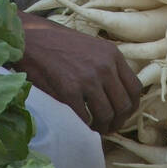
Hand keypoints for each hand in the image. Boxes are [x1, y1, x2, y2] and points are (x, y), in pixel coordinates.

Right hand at [17, 14, 140, 133]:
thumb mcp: (92, 47)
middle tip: (109, 127)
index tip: (123, 114)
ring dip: (103, 127)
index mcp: (112, 54)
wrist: (30, 39)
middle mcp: (104, 66)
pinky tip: (81, 123)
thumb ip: (108, 66)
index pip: (135, 88)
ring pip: (107, 115)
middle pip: (124, 105)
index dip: (132, 106)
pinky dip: (85, 125)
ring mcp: (87, 79)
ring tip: (96, 128)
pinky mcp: (69, 90)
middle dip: (118, 121)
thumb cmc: (58, 44)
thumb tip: (119, 94)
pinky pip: (85, 118)